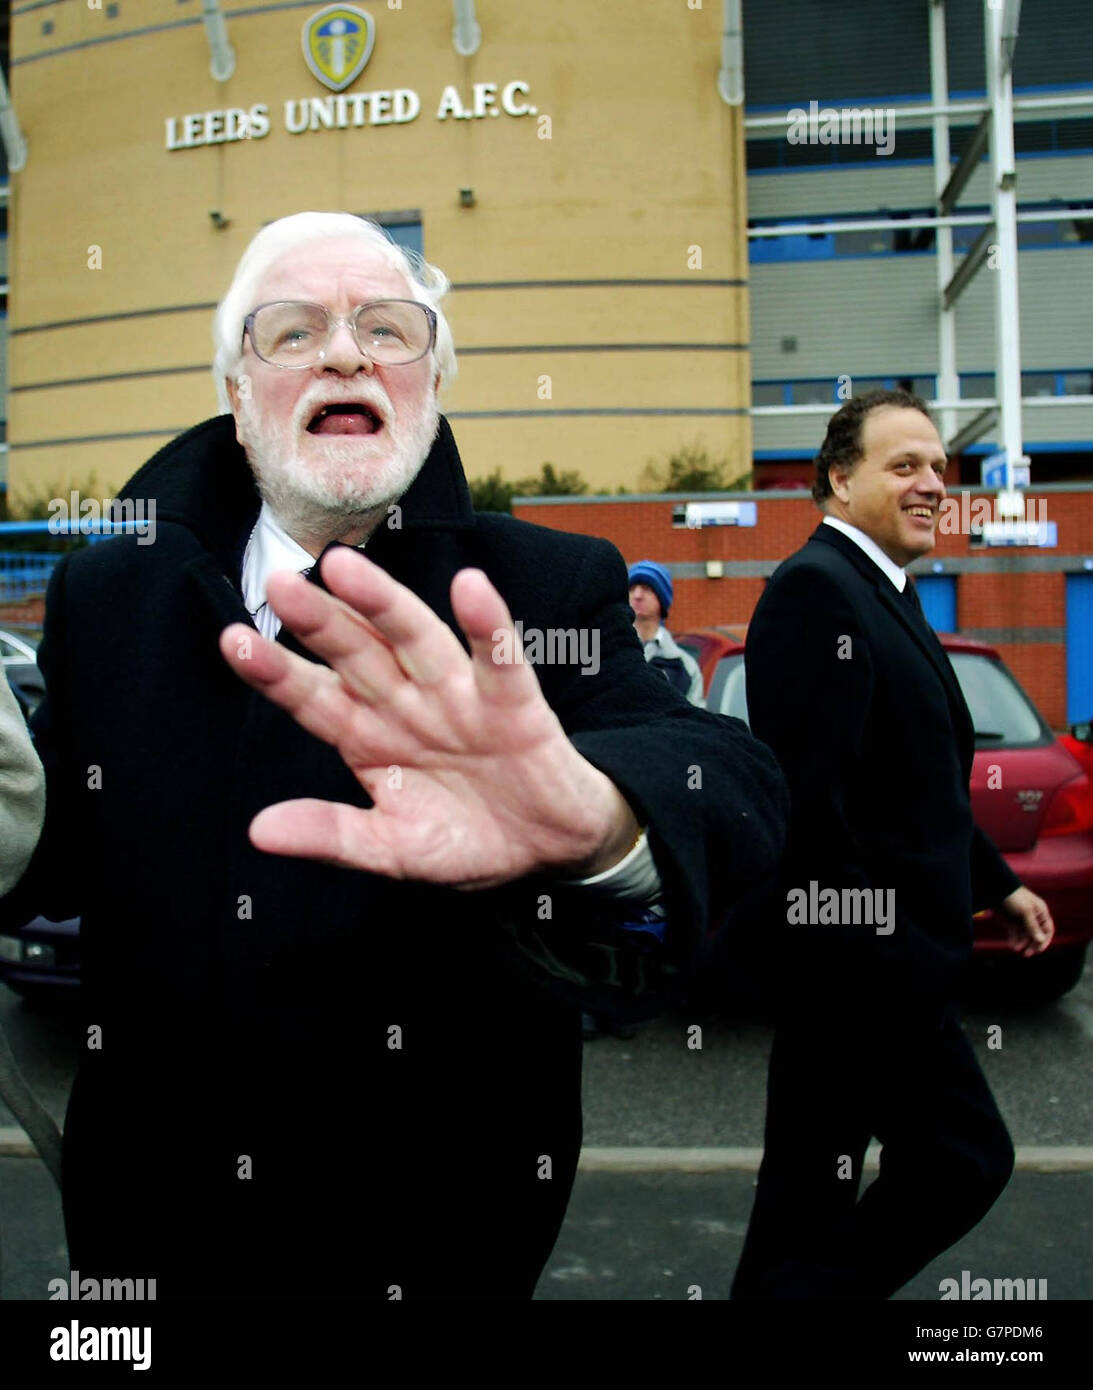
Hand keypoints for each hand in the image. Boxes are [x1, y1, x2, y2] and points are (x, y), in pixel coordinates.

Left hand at [218, 547, 638, 889]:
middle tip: (281, 583)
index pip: (314, 697)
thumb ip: (333, 837)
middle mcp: (408, 706)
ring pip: (417, 641)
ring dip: (383, 604)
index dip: (276, 671)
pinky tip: (470, 589)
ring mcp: (460, 699)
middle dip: (320, 621)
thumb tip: (259, 832)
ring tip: (345, 568)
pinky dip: (488, 625)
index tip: (233, 642)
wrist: (551, 851)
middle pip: (358, 654)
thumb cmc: (467, 840)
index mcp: (370, 737)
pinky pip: (499, 660)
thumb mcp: (392, 850)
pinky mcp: (516, 704)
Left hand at [996, 885, 1053, 956]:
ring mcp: (1022, 921)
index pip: (1047, 930)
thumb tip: (1040, 940)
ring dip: (1022, 943)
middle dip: (1032, 945)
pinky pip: (1015, 934)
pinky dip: (1014, 940)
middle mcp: (1033, 918)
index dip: (1044, 940)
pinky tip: (1012, 945)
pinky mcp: (1012, 923)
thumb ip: (1033, 926)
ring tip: (1016, 948)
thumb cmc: (1015, 897)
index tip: (1039, 950)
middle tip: (1027, 954)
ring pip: (1025, 936)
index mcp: (1041, 913)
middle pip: (1036, 935)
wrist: (997, 890)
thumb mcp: (1026, 911)